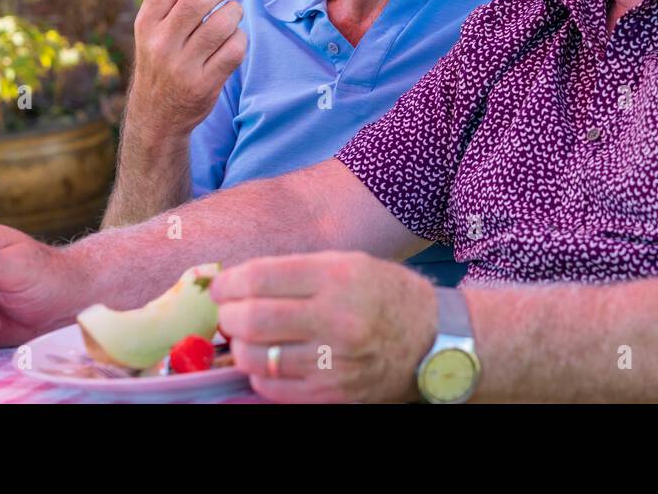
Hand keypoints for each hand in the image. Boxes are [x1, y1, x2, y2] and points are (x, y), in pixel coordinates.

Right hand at [127, 0, 246, 136]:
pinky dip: (240, 39)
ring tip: (231, 17)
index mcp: (146, 24)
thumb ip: (176, 4)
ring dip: (234, 13)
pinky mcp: (204, 84)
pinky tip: (232, 42)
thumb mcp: (152, 33)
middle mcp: (161, 43)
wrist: (156, 115)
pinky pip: (235, 49)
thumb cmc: (162, 61)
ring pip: (222, 23)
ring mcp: (182, 66)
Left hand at [211, 250, 436, 402]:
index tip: (222, 286)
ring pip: (257, 357)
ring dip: (241, 346)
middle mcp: (337, 317)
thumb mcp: (350, 264)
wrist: (435, 340)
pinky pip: (272, 388)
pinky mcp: (333, 393)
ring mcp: (335, 360)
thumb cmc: (388, 295)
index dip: (229, 282)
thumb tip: (239, 282)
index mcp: (339, 276)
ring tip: (249, 337)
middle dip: (229, 316)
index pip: (261, 277)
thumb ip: (296, 272)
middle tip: (230, 313)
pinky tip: (272, 359)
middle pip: (252, 319)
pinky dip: (261, 373)